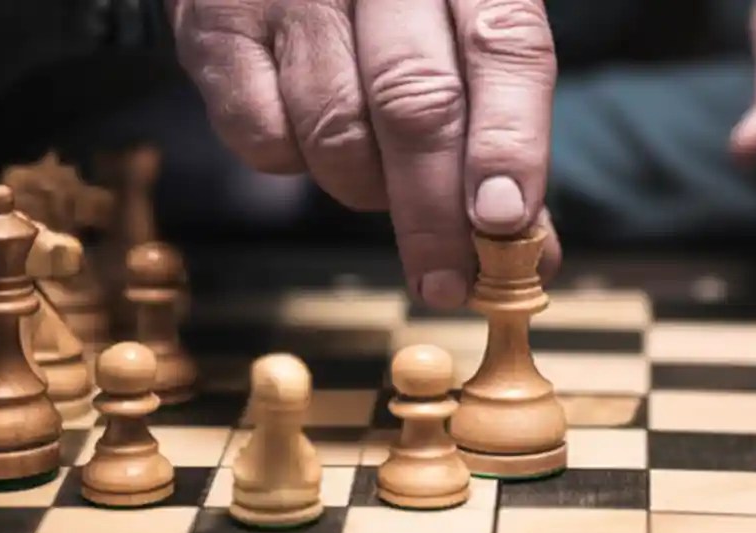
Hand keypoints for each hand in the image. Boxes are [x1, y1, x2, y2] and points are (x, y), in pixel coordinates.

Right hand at [166, 0, 560, 307]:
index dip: (508, 143)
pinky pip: (264, 138)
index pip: (505, 48)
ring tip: (377, 177)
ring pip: (338, 133)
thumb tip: (537, 255)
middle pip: (416, 104)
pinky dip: (294, 162)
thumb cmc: (391, 11)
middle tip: (447, 282)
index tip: (506, 223)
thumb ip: (500, 139)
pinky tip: (308, 135)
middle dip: (434, 212)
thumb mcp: (459, 45)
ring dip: (365, 186)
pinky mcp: (217, 28)